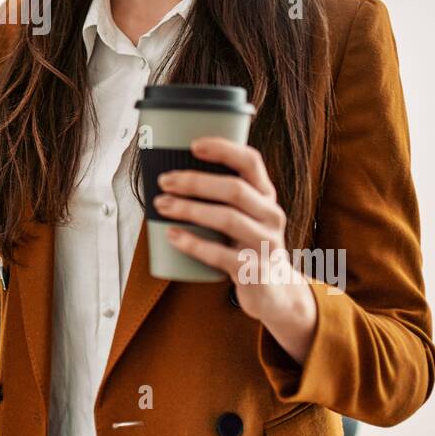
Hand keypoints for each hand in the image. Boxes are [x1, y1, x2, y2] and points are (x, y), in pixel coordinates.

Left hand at [154, 137, 314, 340]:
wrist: (272, 290)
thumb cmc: (245, 243)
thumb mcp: (245, 214)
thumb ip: (222, 195)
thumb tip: (171, 174)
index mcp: (266, 194)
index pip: (251, 161)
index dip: (223, 149)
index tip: (193, 145)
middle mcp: (271, 215)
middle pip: (235, 189)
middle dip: (195, 182)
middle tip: (164, 181)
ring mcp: (266, 243)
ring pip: (228, 219)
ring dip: (190, 209)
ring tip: (162, 205)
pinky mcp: (255, 271)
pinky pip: (221, 255)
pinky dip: (193, 243)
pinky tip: (172, 235)